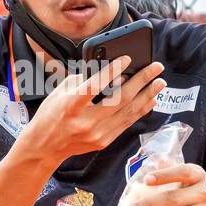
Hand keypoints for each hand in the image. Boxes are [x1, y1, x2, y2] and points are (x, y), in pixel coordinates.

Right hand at [22, 56, 165, 163]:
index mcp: (71, 105)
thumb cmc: (51, 115)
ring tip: (160, 82)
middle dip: (142, 81)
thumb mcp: (60, 92)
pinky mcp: (104, 141)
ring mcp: (97, 134)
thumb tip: (107, 70)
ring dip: (147, 95)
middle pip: (120, 99)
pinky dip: (140, 110)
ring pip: (129, 112)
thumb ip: (83, 79)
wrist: (45, 147)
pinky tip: (150, 100)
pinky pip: (127, 123)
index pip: (95, 85)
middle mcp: (86, 121)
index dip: (113, 71)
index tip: (128, 59)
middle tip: (156, 68)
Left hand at [124, 162, 205, 205]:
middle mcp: (204, 192)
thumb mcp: (178, 179)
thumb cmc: (184, 193)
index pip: (183, 171)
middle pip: (174, 198)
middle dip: (149, 205)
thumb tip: (157, 161)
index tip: (145, 180)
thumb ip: (168, 170)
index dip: (164, 175)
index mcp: (197, 175)